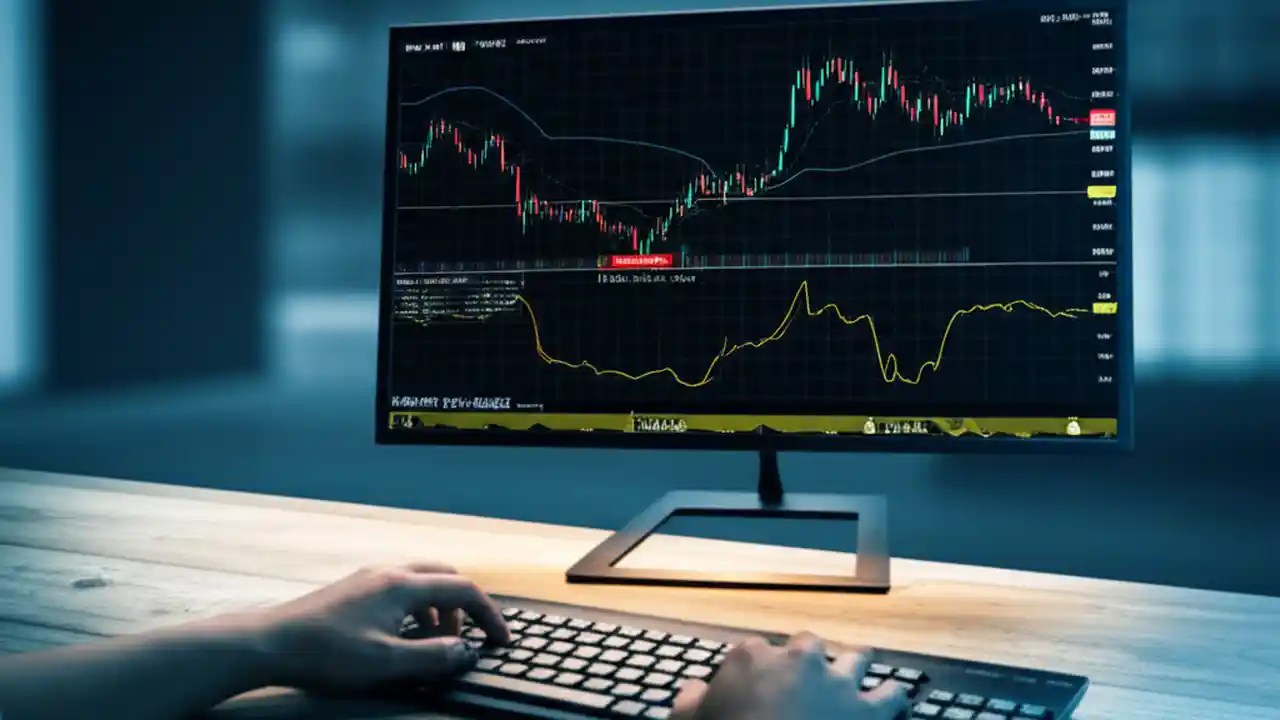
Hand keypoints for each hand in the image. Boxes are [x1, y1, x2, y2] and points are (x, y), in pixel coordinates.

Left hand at [256, 562, 509, 691]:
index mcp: (403, 586)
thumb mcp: (387, 663)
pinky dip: (414, 609)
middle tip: (465, 639)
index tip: (501, 639)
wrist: (268, 644)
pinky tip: (399, 638)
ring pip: (420, 582)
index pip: (464, 589)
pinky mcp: (351, 590)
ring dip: (438, 610)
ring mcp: (367, 578)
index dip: (489, 615)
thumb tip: (468, 652)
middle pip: (444, 577)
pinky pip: (397, 590)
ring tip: (432, 645)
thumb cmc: (326, 654)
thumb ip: (433, 658)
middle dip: (464, 607)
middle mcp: (388, 573)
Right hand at [672, 633, 908, 719]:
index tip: (754, 686)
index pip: (754, 651)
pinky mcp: (868, 710)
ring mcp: (836, 682)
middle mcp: (798, 659)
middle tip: (803, 681)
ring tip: (855, 673)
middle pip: (807, 645)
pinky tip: (894, 703)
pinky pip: (892, 696)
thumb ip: (690, 700)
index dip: (756, 670)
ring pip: (855, 659)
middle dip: (807, 660)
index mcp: (752, 657)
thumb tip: (692, 689)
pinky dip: (893, 699)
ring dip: (855, 666)